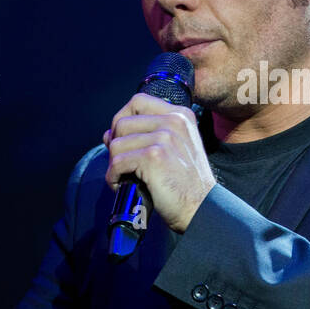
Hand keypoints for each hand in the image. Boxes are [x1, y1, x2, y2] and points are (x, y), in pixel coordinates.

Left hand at [103, 92, 215, 232]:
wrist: (201, 207)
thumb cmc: (186, 183)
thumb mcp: (177, 148)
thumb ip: (149, 134)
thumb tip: (109, 134)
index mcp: (181, 115)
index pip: (138, 101)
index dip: (122, 118)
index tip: (122, 138)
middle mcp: (174, 121)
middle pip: (122, 122)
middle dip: (115, 145)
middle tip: (122, 164)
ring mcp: (164, 138)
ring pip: (116, 143)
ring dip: (114, 164)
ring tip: (124, 177)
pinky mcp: (153, 156)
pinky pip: (117, 162)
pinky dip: (114, 177)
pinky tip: (123, 185)